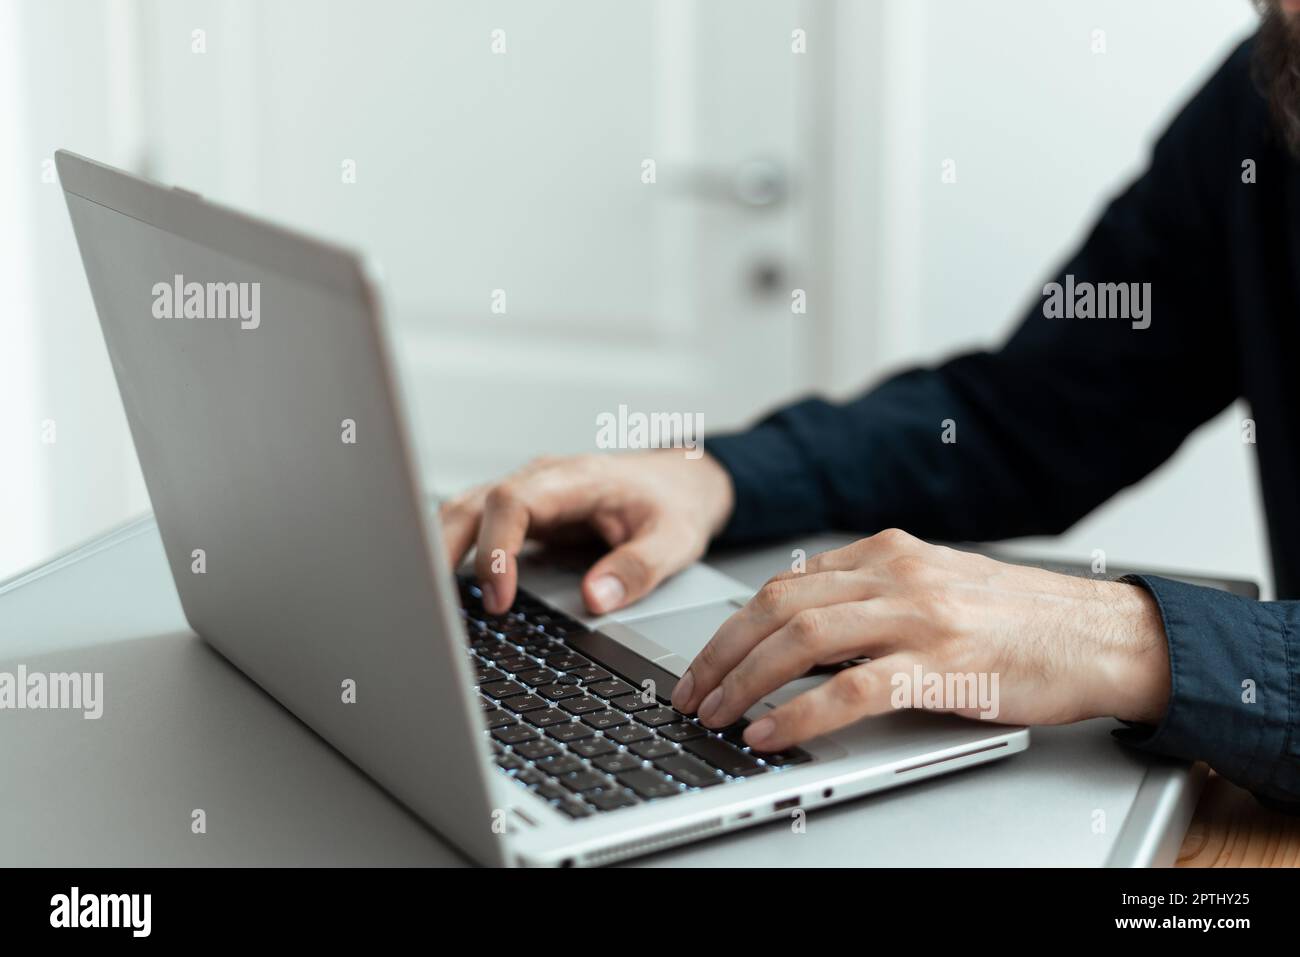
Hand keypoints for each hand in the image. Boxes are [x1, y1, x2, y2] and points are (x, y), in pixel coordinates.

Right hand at [439, 451, 734, 614]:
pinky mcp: (523, 514)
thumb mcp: (674, 540)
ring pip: (464, 513)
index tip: (500, 598)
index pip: (512, 501)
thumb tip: (594, 599)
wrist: (681, 482)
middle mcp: (542, 480)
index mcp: (576, 479)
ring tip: (427, 604)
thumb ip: (638, 568)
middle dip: (443, 551)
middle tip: (433, 607)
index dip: (496, 549)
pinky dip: (455, 553)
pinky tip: (446, 591)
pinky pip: (476, 527)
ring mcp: (528, 495)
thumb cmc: (674, 505)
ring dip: (439, 552)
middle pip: (472, 504)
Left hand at [671, 529, 1170, 751]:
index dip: (734, 626)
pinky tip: (770, 732)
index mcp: (886, 552)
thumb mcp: (934, 586)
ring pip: (801, 640)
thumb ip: (870, 598)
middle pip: (777, 606)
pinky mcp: (942, 664)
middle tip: (691, 693)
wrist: (1103, 634)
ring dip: (745, 681)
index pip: (784, 584)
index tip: (706, 661)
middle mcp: (894, 574)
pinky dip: (797, 713)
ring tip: (715, 715)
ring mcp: (918, 616)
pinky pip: (849, 689)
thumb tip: (797, 635)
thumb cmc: (1018, 619)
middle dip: (722, 653)